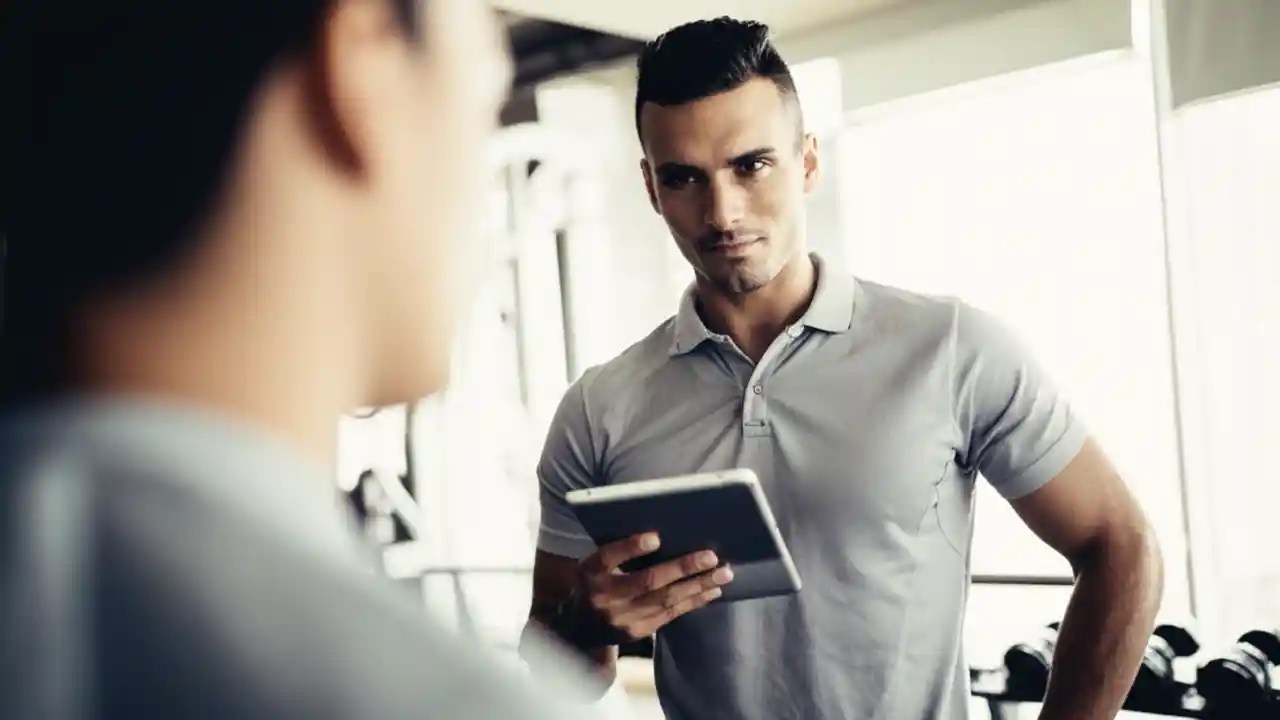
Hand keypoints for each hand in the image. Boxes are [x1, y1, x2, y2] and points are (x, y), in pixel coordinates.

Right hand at [574, 533, 733, 643]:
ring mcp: (623, 619)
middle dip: (683, 568)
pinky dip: (693, 601)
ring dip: (698, 585)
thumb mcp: (596, 563)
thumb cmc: (595, 583)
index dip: (631, 547)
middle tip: (711, 556)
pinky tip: (712, 591)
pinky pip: (671, 615)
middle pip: (648, 581)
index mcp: (591, 571)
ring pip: (666, 600)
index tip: (656, 537)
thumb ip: (620, 550)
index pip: (609, 556)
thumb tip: (663, 535)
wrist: (578, 628)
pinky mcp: (638, 632)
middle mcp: (605, 596)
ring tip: (723, 573)